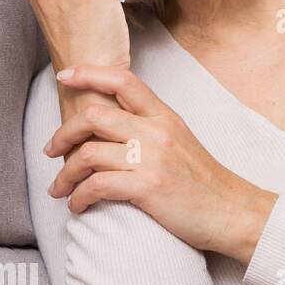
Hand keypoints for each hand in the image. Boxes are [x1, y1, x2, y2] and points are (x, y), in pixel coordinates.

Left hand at [43, 64, 275, 261]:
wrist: (232, 211)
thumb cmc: (204, 182)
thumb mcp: (180, 142)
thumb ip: (150, 128)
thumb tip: (109, 128)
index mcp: (165, 117)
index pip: (123, 80)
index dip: (88, 74)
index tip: (64, 77)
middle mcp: (157, 132)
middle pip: (93, 116)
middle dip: (62, 134)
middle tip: (52, 151)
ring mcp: (152, 159)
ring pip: (87, 155)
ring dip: (64, 175)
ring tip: (60, 189)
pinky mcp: (148, 187)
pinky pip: (96, 186)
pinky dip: (78, 198)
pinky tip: (78, 205)